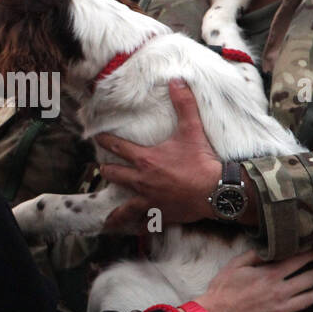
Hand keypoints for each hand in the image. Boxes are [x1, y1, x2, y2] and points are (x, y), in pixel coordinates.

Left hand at [96, 80, 220, 228]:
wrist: (216, 191)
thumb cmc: (201, 161)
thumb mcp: (192, 129)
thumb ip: (183, 104)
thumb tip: (177, 80)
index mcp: (145, 160)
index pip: (117, 148)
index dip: (105, 141)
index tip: (96, 138)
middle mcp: (142, 181)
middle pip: (114, 175)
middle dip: (107, 171)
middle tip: (102, 170)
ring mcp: (150, 200)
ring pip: (124, 207)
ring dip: (116, 209)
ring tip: (108, 217)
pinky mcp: (161, 214)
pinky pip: (145, 223)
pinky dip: (140, 226)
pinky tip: (136, 231)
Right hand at [191, 249, 312, 311]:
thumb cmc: (223, 290)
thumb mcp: (235, 265)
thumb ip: (253, 255)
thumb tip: (268, 248)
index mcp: (270, 275)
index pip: (296, 262)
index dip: (309, 256)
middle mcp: (280, 292)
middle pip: (307, 280)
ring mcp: (281, 310)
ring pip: (307, 300)